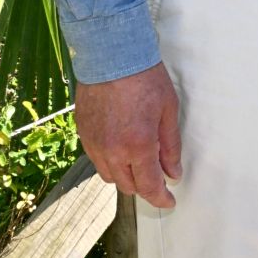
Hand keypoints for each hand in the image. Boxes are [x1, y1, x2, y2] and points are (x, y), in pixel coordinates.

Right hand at [76, 62, 181, 208]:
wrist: (111, 55)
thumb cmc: (145, 78)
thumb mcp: (168, 110)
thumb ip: (170, 146)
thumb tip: (173, 173)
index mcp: (137, 146)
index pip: (149, 186)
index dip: (161, 198)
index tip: (169, 201)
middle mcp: (112, 151)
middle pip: (128, 186)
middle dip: (145, 186)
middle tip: (158, 174)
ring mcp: (94, 144)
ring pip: (110, 176)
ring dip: (126, 175)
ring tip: (139, 158)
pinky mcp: (83, 134)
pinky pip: (96, 160)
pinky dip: (110, 161)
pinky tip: (121, 147)